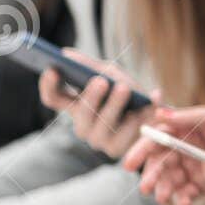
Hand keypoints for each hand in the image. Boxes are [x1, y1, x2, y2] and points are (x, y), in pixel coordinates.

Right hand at [40, 50, 157, 159]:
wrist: (154, 120)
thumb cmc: (128, 94)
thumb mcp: (110, 75)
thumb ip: (90, 66)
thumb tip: (66, 54)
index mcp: (76, 106)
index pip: (54, 98)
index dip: (49, 85)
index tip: (52, 68)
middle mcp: (83, 124)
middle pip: (82, 112)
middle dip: (91, 96)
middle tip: (100, 80)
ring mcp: (100, 139)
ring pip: (105, 124)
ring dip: (115, 105)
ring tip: (124, 87)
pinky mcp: (119, 149)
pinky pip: (132, 130)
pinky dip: (146, 111)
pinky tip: (155, 95)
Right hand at [123, 103, 204, 204]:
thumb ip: (189, 117)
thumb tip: (159, 112)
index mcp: (186, 129)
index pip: (157, 139)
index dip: (141, 150)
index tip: (130, 164)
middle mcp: (187, 148)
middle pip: (161, 163)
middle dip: (152, 176)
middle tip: (147, 188)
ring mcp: (196, 167)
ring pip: (172, 180)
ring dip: (165, 189)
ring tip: (166, 198)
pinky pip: (189, 192)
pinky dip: (184, 199)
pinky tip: (185, 203)